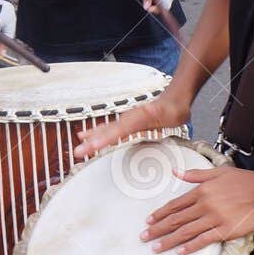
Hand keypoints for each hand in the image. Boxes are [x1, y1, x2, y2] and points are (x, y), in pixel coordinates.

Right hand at [74, 89, 192, 159]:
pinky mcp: (129, 124)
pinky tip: (95, 137)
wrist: (176, 100)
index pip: (114, 131)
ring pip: (106, 130)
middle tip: (77, 153)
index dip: (102, 140)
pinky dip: (100, 134)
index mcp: (133, 119)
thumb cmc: (171, 109)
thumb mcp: (165, 113)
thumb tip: (148, 110)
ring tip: (80, 143)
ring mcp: (126, 121)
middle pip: (105, 132)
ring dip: (93, 138)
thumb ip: (154, 113)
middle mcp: (126, 119)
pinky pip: (111, 130)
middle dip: (91, 142)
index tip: (91, 147)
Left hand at [142, 165, 253, 254]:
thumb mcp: (218, 171)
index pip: (176, 204)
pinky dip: (191, 246)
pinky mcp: (226, 230)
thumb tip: (176, 172)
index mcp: (202, 190)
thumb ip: (195, 174)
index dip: (160, 213)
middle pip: (176, 219)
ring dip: (169, 240)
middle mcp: (205, 204)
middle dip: (158, 229)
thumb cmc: (244, 180)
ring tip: (156, 248)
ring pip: (186, 231)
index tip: (149, 221)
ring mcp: (215, 218)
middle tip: (144, 237)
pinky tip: (180, 252)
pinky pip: (204, 240)